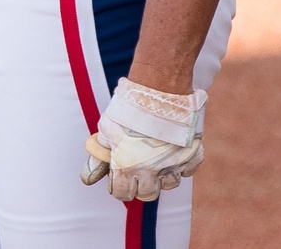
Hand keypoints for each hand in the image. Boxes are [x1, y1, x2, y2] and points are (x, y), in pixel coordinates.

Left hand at [81, 79, 205, 199]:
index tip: (119, 178)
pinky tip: (173, 151)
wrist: (158, 87)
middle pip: (148, 194)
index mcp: (128, 167)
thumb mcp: (107, 128)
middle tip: (139, 169)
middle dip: (141, 184)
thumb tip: (89, 176)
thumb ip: (101, 153)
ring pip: (170, 183)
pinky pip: (188, 169)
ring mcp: (174, 163)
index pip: (122, 194)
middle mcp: (152, 171)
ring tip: (156, 158)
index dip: (118, 187)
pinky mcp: (192, 154)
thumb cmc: (129, 106)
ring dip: (163, 175)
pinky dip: (182, 164)